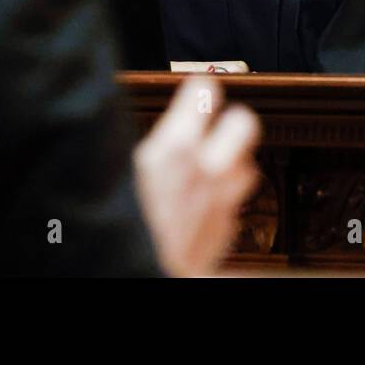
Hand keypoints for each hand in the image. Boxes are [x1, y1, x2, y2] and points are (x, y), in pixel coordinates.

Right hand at [133, 75, 260, 276]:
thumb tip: (154, 136)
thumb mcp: (117, 173)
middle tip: (219, 123)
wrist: (135, 273)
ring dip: (233, 165)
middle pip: (244, 124)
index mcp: (174, 148)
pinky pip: (234, 206)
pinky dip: (222, 203)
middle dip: (232, 121)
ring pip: (248, 167)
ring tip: (212, 168)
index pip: (205, 92)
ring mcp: (221, 202)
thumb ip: (148, 149)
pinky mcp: (226, 232)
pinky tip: (201, 208)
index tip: (196, 92)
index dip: (200, 91)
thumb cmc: (121, 227)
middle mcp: (206, 171)